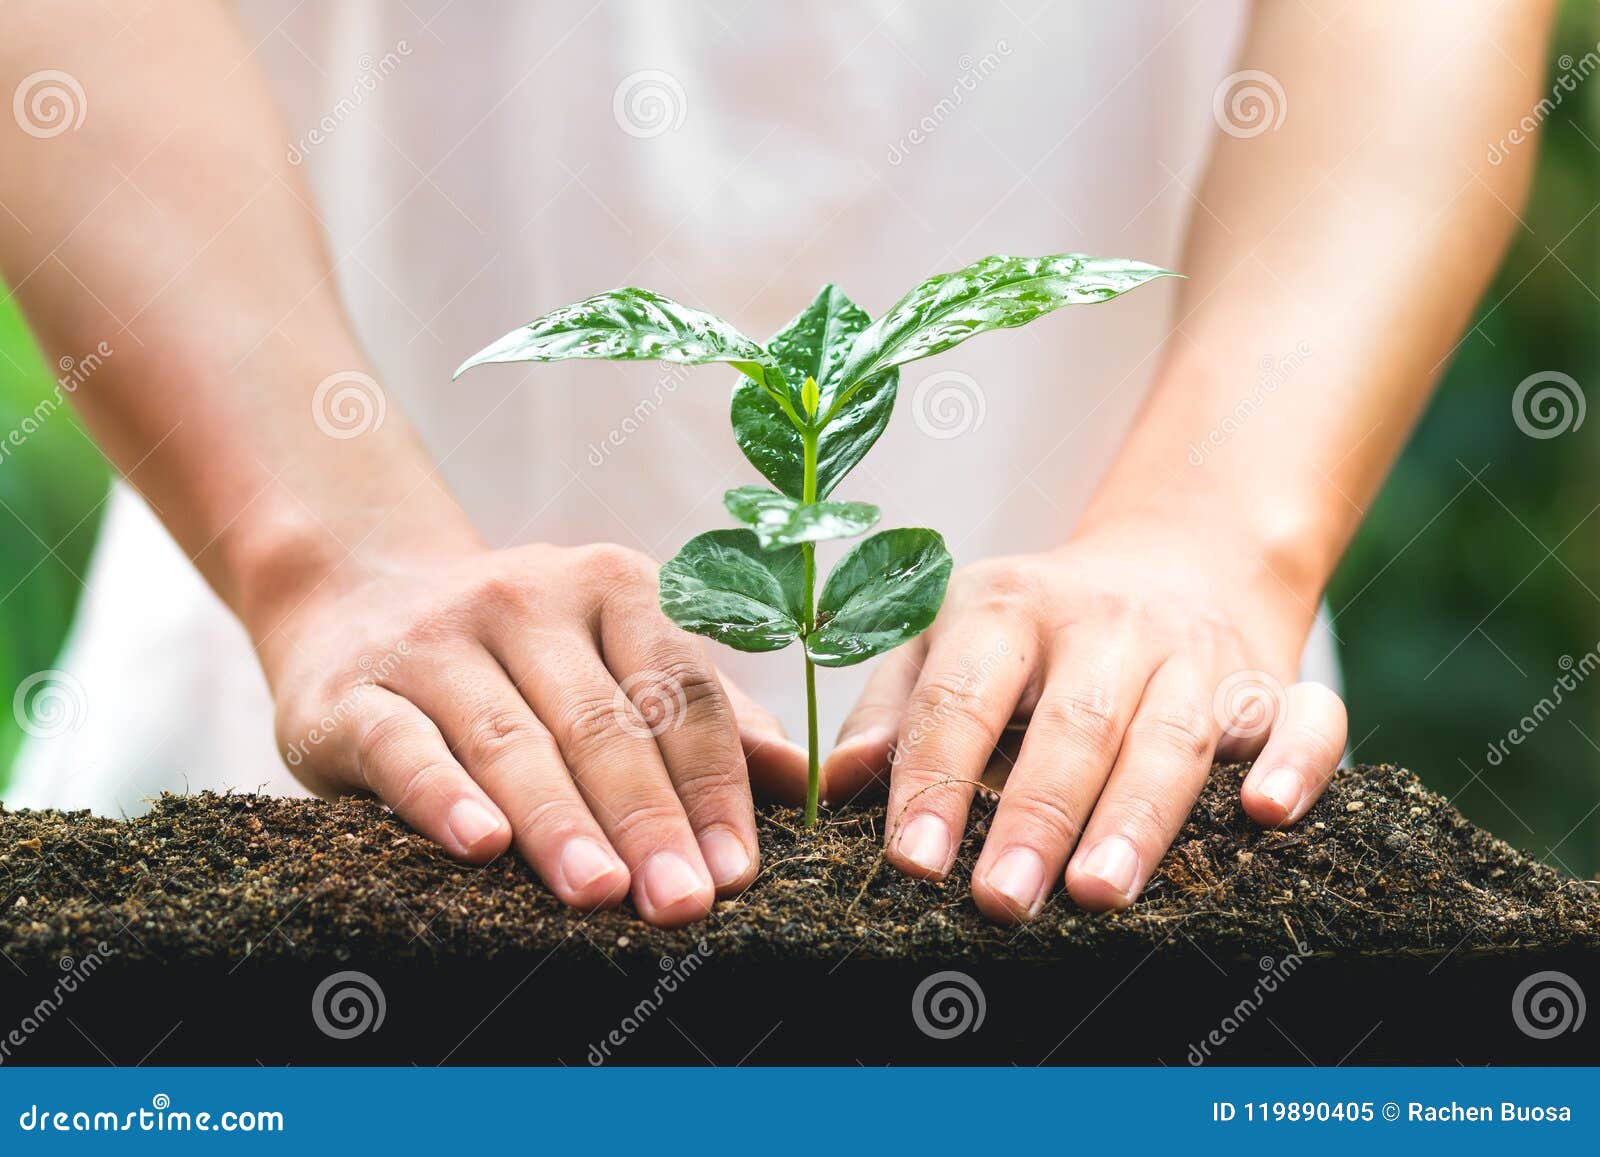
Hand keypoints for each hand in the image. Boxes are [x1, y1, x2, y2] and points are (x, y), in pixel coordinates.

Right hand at [256, 542, 806, 926]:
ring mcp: (435, 638)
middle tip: (682, 903)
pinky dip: (443, 796)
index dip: (713, 783)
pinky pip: (404, 745)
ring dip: (560, 819)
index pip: (679, 690)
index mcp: (613, 585)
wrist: (356, 603)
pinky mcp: (353, 690)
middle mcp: (526, 596)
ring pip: (510, 737)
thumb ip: (708, 718)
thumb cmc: (523, 660)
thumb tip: (811, 783)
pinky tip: (481, 848)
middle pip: (602, 719)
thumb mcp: (618, 662)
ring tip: (601, 892)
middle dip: (648, 818)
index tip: (736, 871)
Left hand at [823, 517, 1346, 920]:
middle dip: (1036, 814)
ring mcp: (1195, 650)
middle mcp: (1105, 622)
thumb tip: (844, 780)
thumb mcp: (948, 638)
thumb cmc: (1036, 629)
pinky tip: (1266, 813)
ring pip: (1174, 731)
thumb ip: (895, 704)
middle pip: (1072, 722)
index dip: (937, 776)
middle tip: (1002, 899)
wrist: (1176, 556)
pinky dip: (1295, 760)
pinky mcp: (1273, 678)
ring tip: (1100, 892)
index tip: (911, 859)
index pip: (963, 695)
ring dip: (1138, 815)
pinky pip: (1303, 715)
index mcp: (1006, 608)